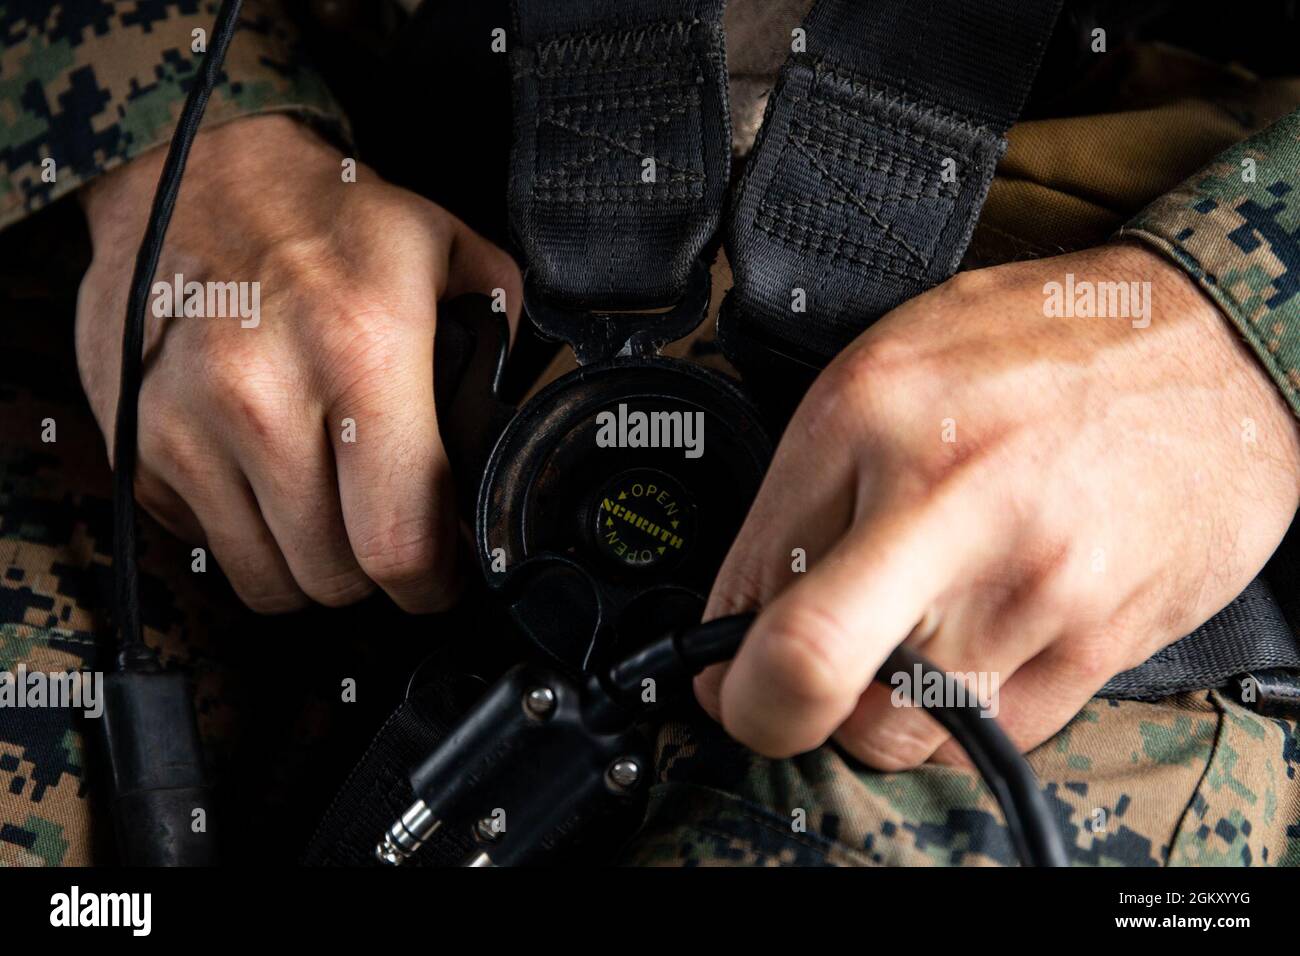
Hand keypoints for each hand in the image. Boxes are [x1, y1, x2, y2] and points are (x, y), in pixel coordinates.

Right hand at [76, 114, 520, 612]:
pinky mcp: (139, 441)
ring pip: (265, 579)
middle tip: (385, 530)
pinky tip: (267, 476)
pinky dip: (244, 532)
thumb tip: (511, 448)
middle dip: (373, 571)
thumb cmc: (328, 215)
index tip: (439, 575)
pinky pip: (205, 543)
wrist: (193, 168)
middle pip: (332, 576)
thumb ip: (499, 352)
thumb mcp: (451, 257)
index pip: (398, 540)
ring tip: (329, 507)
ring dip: (308, 563)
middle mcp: (264, 396)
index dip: (431, 583)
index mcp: (364, 353)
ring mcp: (188, 423)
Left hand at [697, 242, 1299, 767]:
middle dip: (779, 713)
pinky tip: (972, 647)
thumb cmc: (1039, 346)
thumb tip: (740, 619)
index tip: (727, 677)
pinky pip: (997, 733)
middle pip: (818, 681)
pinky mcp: (1103, 635)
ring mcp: (1034, 579)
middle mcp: (951, 501)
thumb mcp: (882, 372)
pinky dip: (962, 714)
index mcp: (871, 419)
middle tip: (791, 690)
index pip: (759, 598)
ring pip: (905, 730)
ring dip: (875, 714)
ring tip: (898, 649)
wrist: (1208, 343)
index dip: (726, 670)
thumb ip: (801, 496)